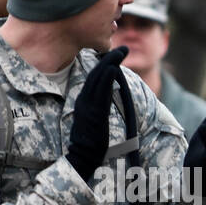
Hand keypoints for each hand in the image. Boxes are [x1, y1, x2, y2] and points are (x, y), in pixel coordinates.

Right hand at [67, 46, 127, 181]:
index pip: (95, 77)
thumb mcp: (94, 120)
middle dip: (110, 59)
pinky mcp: (94, 112)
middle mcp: (85, 100)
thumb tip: (106, 99)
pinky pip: (100, 92)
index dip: (105, 64)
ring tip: (120, 52)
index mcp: (85, 100)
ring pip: (98, 79)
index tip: (115, 54)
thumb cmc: (89, 142)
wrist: (82, 156)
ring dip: (110, 64)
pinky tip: (112, 68)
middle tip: (123, 48)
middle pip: (96, 74)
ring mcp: (89, 105)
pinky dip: (106, 79)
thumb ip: (98, 108)